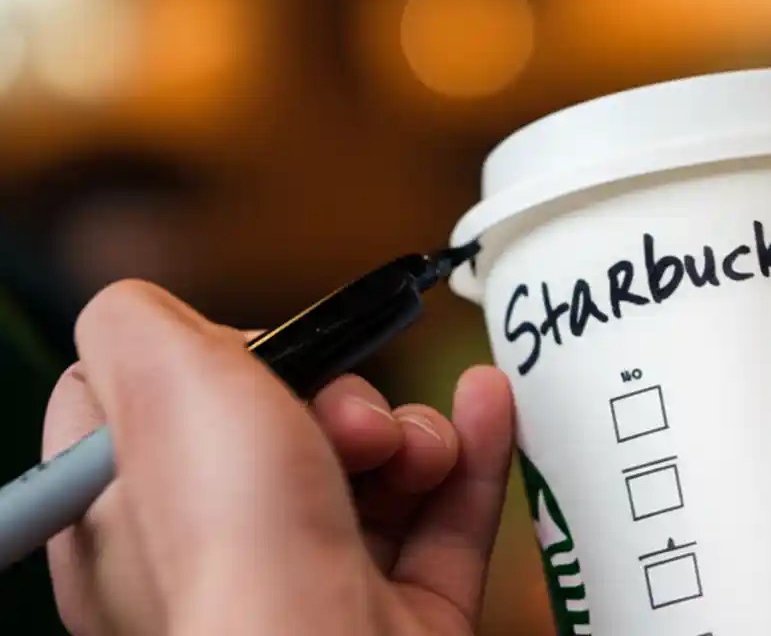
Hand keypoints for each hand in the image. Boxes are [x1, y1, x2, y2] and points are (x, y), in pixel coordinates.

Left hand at [42, 281, 514, 635]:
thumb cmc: (239, 550)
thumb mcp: (158, 381)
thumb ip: (135, 322)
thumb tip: (158, 316)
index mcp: (134, 522)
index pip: (149, 421)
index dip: (205, 369)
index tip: (247, 357)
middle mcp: (222, 561)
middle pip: (283, 433)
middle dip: (334, 400)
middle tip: (341, 418)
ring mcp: (318, 587)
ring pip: (373, 473)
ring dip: (410, 431)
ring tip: (407, 448)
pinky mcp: (404, 613)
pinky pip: (448, 515)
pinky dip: (473, 453)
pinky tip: (486, 402)